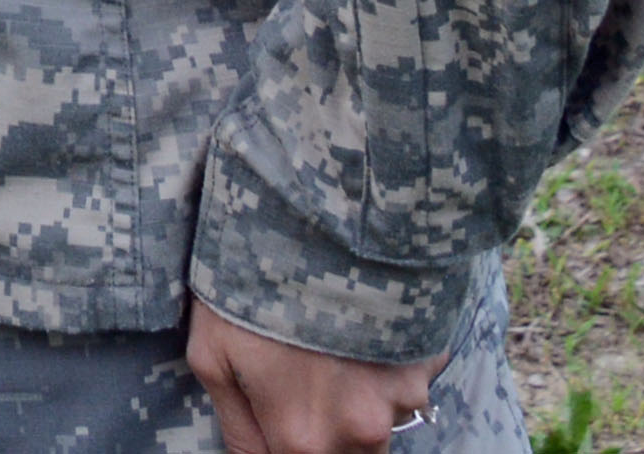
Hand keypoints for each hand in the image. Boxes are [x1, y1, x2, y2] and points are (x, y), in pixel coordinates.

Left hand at [185, 301, 439, 453]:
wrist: (323, 213)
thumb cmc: (252, 281)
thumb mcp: (212, 354)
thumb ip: (237, 426)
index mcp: (303, 438)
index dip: (285, 440)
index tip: (281, 407)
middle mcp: (361, 430)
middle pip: (349, 452)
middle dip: (326, 426)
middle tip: (304, 372)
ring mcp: (404, 396)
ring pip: (382, 417)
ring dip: (361, 393)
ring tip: (333, 335)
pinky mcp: (431, 358)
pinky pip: (409, 376)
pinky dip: (390, 359)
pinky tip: (361, 318)